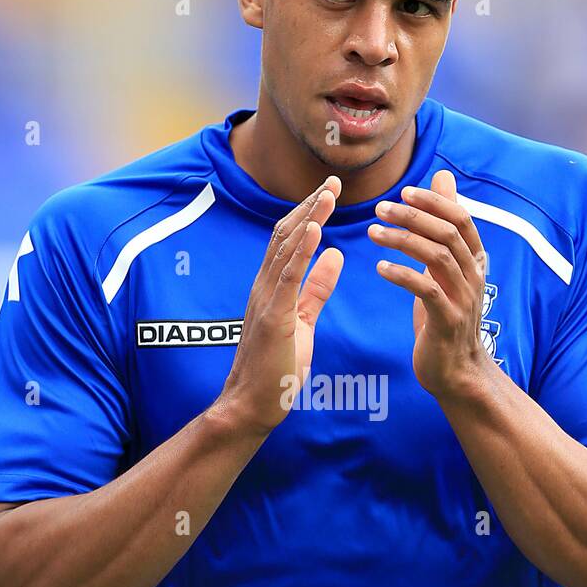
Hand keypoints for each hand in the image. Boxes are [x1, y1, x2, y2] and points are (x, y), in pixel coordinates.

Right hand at [222, 176, 343, 431]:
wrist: (251, 405)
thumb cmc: (275, 369)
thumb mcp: (302, 321)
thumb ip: (316, 289)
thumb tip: (335, 256)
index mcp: (272, 287)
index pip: (290, 240)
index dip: (310, 212)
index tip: (331, 191)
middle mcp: (265, 286)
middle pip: (286, 234)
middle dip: (311, 205)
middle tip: (335, 180)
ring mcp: (266, 299)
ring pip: (286, 248)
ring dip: (309, 218)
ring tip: (329, 193)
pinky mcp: (273, 317)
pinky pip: (287, 277)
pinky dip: (301, 250)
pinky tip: (316, 229)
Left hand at [368, 168, 492, 400]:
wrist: (455, 371)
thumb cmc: (445, 315)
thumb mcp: (446, 267)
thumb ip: (443, 225)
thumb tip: (444, 178)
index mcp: (475, 261)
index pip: (461, 218)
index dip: (434, 201)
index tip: (403, 192)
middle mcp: (474, 276)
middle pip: (447, 233)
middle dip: (413, 216)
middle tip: (380, 209)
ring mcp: (464, 299)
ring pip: (437, 258)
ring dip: (403, 241)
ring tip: (373, 234)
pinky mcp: (447, 321)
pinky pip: (426, 290)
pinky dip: (402, 275)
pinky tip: (380, 268)